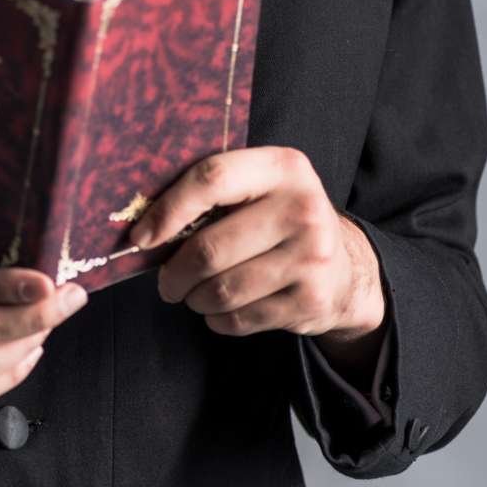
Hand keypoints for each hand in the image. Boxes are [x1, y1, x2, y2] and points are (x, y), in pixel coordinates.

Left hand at [128, 146, 384, 340]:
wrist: (345, 268)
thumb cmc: (280, 221)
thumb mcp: (260, 188)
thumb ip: (215, 192)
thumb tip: (144, 222)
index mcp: (283, 167)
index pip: (212, 178)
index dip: (168, 210)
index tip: (142, 237)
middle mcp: (302, 208)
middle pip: (210, 248)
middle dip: (175, 273)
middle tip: (166, 282)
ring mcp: (311, 257)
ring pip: (222, 290)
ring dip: (195, 299)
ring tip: (194, 294)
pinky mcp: (311, 300)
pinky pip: (241, 319)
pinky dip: (219, 319)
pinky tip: (222, 309)